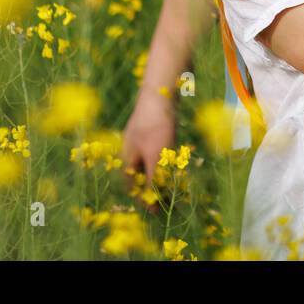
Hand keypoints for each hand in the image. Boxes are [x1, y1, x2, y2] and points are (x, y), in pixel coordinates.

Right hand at [121, 89, 174, 206]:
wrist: (161, 91)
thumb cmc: (156, 125)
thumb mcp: (155, 156)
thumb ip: (153, 178)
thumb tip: (152, 202)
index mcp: (127, 157)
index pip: (132, 186)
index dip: (143, 199)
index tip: (157, 211)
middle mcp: (131, 149)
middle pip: (140, 174)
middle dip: (153, 187)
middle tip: (169, 198)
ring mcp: (141, 138)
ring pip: (150, 162)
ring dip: (161, 173)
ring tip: (175, 183)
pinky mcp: (153, 129)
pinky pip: (158, 150)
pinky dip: (165, 159)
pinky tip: (176, 161)